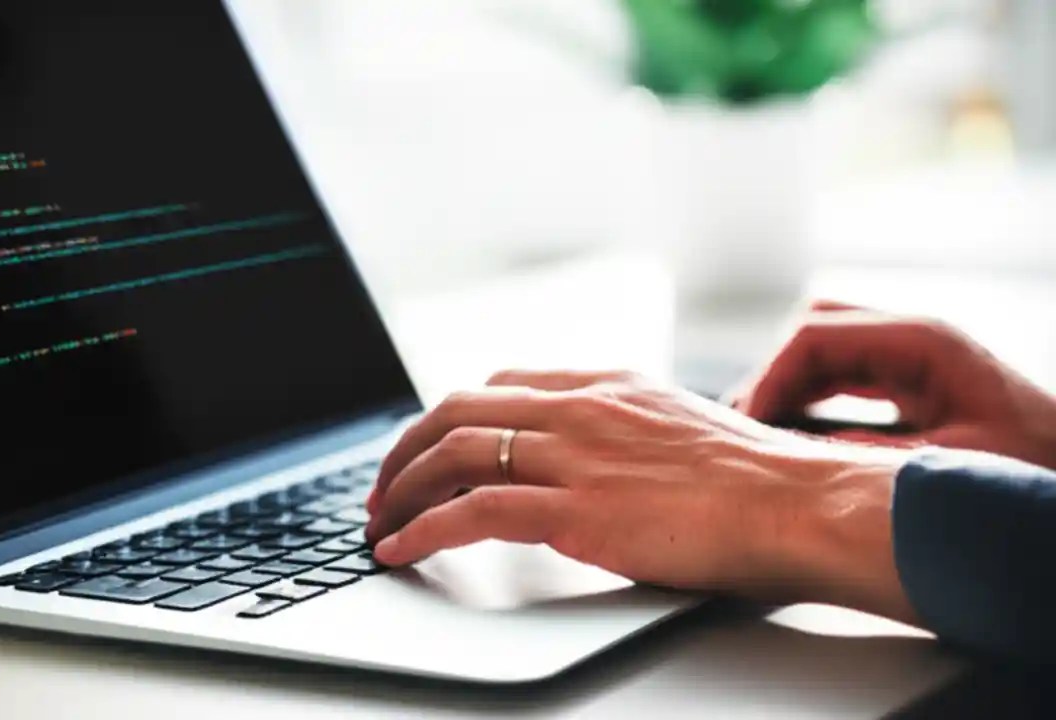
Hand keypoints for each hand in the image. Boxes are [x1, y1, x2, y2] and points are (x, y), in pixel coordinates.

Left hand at [366, 370, 917, 622]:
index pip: (499, 385)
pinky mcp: (577, 509)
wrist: (798, 504)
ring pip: (454, 454)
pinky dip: (425, 529)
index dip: (450, 417)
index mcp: (605, 385)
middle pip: (458, 410)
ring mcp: (575, 455)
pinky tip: (403, 548)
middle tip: (383, 488)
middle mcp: (580, 408)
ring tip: (379, 523)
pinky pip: (474, 511)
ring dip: (402, 490)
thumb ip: (625, 433)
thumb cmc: (755, 480)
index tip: (429, 448)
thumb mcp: (679, 428)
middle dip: (405, 449)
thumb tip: (597, 460)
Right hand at [732, 301, 1055, 470]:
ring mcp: (914, 361)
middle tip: (743, 427)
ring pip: (823, 352)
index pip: (813, 336)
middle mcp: (913, 340)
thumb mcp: (939, 470)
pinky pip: (844, 379)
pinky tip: (791, 437)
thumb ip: (860, 456)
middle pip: (813, 330)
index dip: (768, 378)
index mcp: (922, 343)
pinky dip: (809, 401)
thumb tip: (788, 455)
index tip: (746, 425)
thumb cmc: (1033, 474)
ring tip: (756, 434)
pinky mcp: (915, 388)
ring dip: (786, 387)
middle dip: (770, 375)